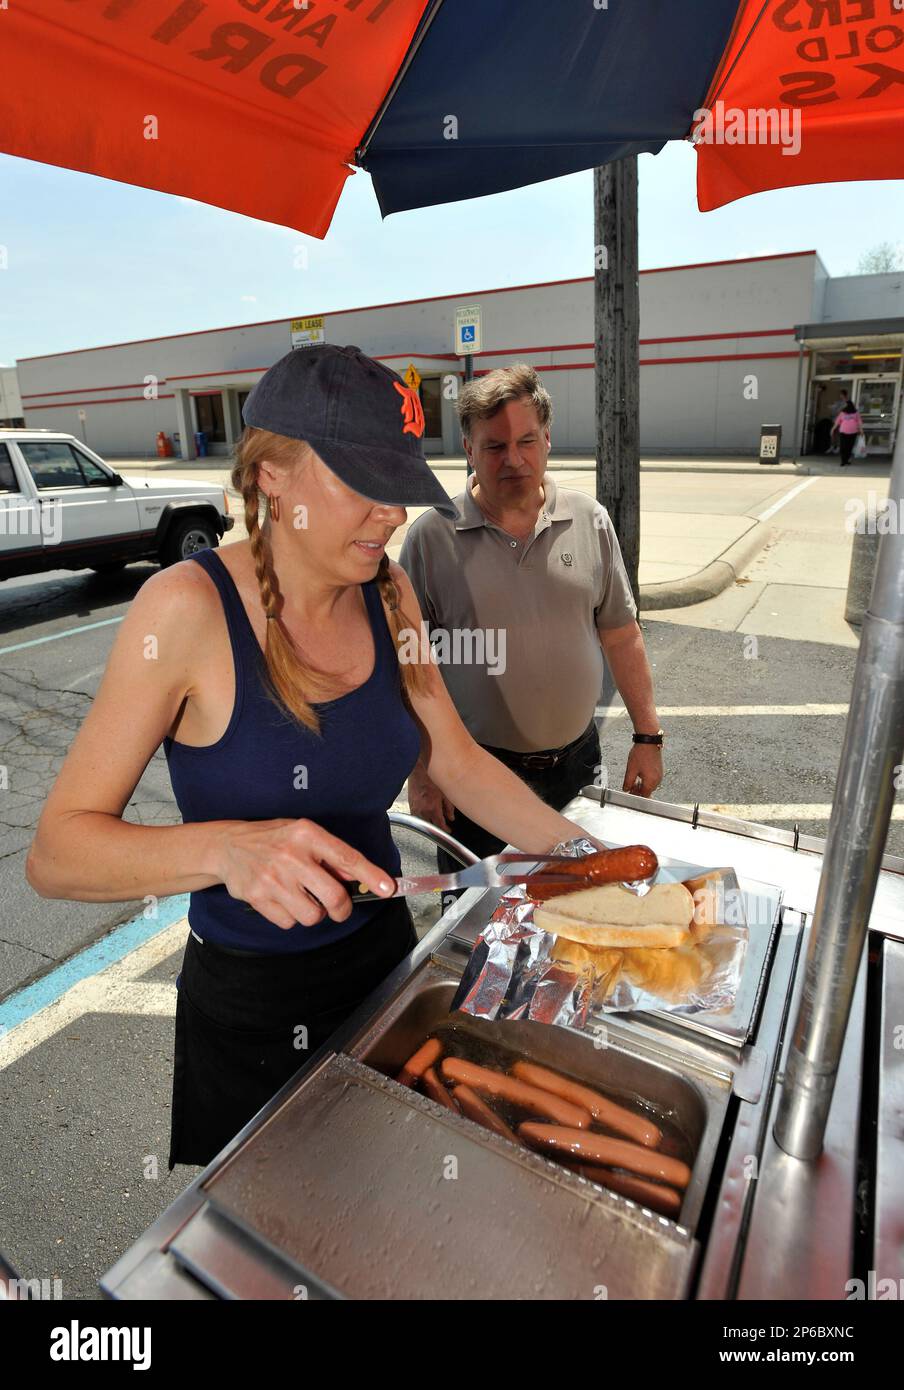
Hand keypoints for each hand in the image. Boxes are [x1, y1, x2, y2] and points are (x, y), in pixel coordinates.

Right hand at [215, 818, 395, 930]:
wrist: (228, 846)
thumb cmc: (272, 839)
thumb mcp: (304, 835)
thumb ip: (331, 855)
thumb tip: (359, 875)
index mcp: (307, 834)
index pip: (347, 858)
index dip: (371, 876)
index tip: (387, 888)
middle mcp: (291, 856)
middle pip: (333, 897)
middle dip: (340, 909)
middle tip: (337, 907)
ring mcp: (273, 878)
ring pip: (312, 916)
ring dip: (313, 913)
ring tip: (301, 898)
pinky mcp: (258, 897)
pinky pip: (289, 923)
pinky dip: (290, 917)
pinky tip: (282, 900)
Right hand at [407, 765, 455, 831]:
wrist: (418, 774)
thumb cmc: (431, 781)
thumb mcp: (444, 794)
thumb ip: (449, 808)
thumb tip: (451, 818)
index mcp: (433, 809)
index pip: (440, 825)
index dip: (445, 829)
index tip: (448, 830)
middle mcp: (423, 812)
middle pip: (431, 827)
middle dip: (438, 828)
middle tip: (443, 826)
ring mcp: (415, 810)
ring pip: (423, 823)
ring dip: (429, 824)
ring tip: (435, 820)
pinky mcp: (410, 807)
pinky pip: (416, 818)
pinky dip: (422, 818)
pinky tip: (426, 815)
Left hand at [622, 744, 662, 797]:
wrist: (648, 742)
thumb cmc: (641, 754)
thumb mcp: (631, 770)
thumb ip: (628, 782)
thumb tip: (626, 789)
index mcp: (651, 781)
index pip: (644, 795)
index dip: (636, 795)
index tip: (630, 793)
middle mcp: (657, 779)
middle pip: (648, 791)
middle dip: (638, 791)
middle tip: (630, 787)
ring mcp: (659, 774)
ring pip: (650, 785)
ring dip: (642, 785)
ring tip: (634, 780)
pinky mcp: (659, 770)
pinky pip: (653, 779)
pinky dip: (646, 780)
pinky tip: (640, 775)